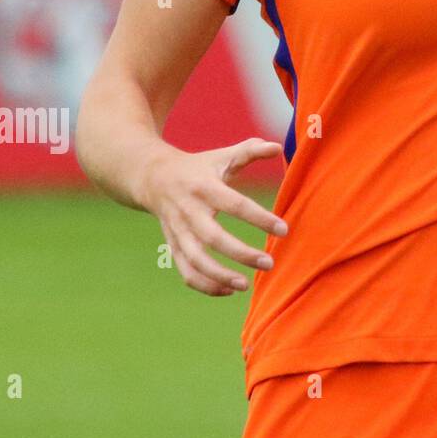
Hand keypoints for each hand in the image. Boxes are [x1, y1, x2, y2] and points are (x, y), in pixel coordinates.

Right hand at [139, 138, 288, 296]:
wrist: (152, 178)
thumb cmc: (199, 167)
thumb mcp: (222, 156)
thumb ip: (251, 151)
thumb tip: (278, 146)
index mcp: (205, 187)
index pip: (235, 205)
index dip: (259, 218)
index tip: (284, 230)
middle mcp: (188, 212)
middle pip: (213, 238)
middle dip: (241, 253)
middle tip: (269, 263)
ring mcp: (178, 232)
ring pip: (195, 261)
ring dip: (220, 276)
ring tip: (246, 285)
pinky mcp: (173, 246)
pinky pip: (186, 272)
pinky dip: (205, 286)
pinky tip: (230, 291)